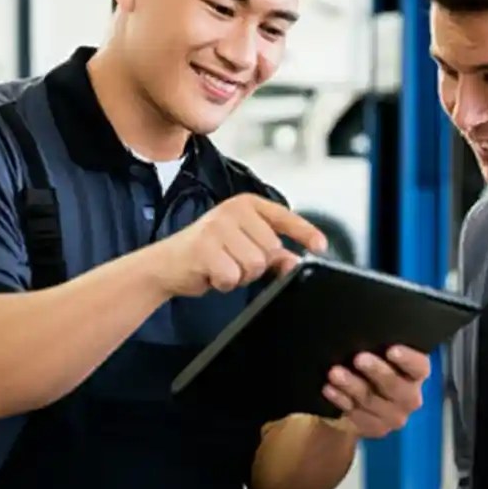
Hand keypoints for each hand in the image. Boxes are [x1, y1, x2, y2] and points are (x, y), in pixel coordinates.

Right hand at [156, 194, 326, 297]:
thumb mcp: (242, 246)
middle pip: (271, 249)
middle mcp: (233, 210)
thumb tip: (295, 261)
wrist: (165, 264)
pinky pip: (232, 276)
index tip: (321, 246)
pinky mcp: (205, 247)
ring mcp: (218, 227)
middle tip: (233, 260)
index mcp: (246, 205)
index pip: (284, 217)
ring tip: (222, 266)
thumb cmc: (206, 253)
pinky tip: (210, 273)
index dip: (305, 232)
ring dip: (240, 275)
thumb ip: (272, 251)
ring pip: (254, 265)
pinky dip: (224, 283)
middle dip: (256, 265)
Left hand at [322, 346, 429, 438]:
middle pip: (395, 386)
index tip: (391, 350)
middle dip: (376, 371)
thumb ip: (380, 346)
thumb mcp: (381, 354)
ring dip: (351, 385)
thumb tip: (366, 330)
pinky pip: (356, 415)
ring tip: (334, 372)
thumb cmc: (373, 366)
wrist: (359, 400)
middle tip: (359, 358)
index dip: (408, 359)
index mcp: (417, 374)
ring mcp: (394, 416)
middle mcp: (410, 397)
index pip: (420, 367)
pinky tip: (329, 389)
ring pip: (371, 400)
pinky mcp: (376, 428)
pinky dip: (340, 400)